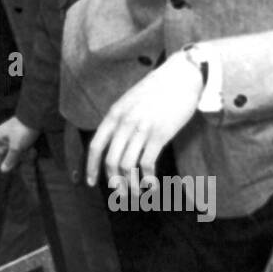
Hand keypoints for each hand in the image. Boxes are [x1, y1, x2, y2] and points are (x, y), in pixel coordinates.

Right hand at [0, 116, 38, 172]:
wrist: (36, 117)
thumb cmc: (23, 131)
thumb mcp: (16, 148)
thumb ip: (10, 159)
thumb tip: (3, 170)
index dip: (6, 162)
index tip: (14, 170)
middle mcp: (5, 134)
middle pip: (10, 152)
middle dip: (19, 157)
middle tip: (26, 160)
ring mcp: (15, 133)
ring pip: (18, 149)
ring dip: (26, 153)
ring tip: (32, 152)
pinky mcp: (23, 132)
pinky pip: (24, 144)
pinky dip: (29, 148)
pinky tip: (34, 149)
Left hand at [85, 52, 202, 186]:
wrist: (181, 77)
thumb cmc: (157, 90)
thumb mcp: (130, 100)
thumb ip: (120, 119)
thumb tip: (113, 141)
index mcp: (114, 114)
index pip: (96, 146)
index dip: (91, 167)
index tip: (91, 182)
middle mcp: (124, 122)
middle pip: (110, 160)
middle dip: (113, 182)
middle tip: (119, 194)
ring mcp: (141, 129)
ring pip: (127, 166)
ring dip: (130, 185)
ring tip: (135, 193)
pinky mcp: (159, 135)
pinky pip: (147, 165)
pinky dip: (148, 180)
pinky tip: (151, 186)